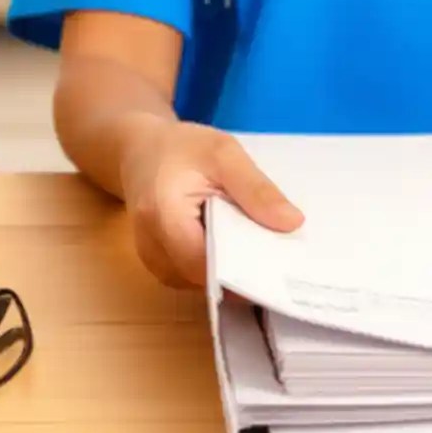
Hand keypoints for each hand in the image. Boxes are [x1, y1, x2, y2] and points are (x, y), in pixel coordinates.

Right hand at [119, 120, 303, 287]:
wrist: (139, 152)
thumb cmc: (179, 148)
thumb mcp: (224, 153)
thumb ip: (256, 189)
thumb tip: (292, 224)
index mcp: (164, 217)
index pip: (210, 263)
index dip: (248, 270)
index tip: (285, 264)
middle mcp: (153, 249)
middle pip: (209, 278)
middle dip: (247, 272)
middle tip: (285, 258)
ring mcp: (155, 263)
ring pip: (206, 284)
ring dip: (236, 272)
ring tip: (264, 250)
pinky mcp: (164, 267)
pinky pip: (199, 278)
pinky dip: (222, 268)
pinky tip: (242, 249)